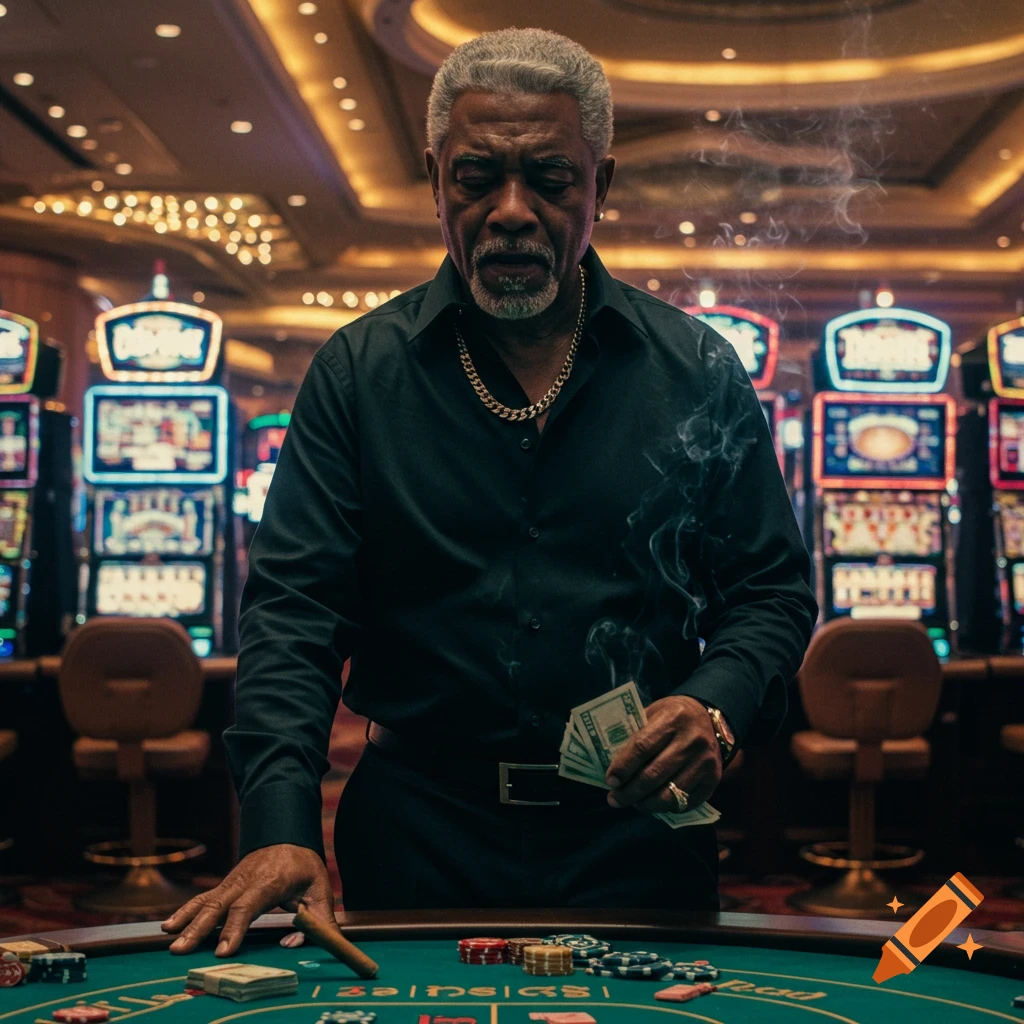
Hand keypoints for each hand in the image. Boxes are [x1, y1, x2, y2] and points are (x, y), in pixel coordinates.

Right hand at [161, 844, 333, 955]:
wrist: (286, 835)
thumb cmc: (304, 866)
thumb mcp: (320, 889)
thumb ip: (320, 919)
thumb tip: (308, 943)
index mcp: (270, 881)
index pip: (248, 906)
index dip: (234, 928)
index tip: (222, 951)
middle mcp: (246, 880)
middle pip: (219, 905)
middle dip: (199, 929)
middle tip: (181, 950)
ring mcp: (232, 882)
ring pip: (206, 901)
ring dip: (186, 920)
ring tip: (168, 938)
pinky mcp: (224, 886)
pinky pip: (203, 899)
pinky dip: (184, 911)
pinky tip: (168, 926)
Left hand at [604, 695, 721, 813]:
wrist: (707, 718)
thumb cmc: (671, 716)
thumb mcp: (652, 713)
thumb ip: (634, 735)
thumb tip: (610, 765)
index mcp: (673, 718)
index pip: (642, 747)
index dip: (623, 767)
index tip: (610, 781)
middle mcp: (692, 740)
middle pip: (654, 775)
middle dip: (629, 792)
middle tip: (614, 799)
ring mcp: (705, 761)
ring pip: (670, 794)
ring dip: (647, 804)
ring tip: (634, 803)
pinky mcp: (714, 778)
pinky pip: (686, 802)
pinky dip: (667, 807)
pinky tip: (655, 803)